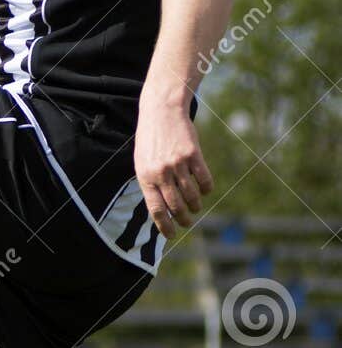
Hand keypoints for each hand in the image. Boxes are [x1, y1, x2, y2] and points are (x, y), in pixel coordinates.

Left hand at [134, 100, 213, 237]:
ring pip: (191, 195)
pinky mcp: (193, 155)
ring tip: (195, 207)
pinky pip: (204, 179)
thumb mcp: (142, 162)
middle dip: (183, 219)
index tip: (171, 235)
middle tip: (187, 222)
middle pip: (175, 206)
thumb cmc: (150, 140)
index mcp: (145, 176)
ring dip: (195, 206)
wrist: (161, 111)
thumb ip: (150, 184)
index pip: (156, 209)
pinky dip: (206, 189)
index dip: (164, 226)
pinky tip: (204, 191)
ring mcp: (177, 163)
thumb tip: (161, 210)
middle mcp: (160, 172)